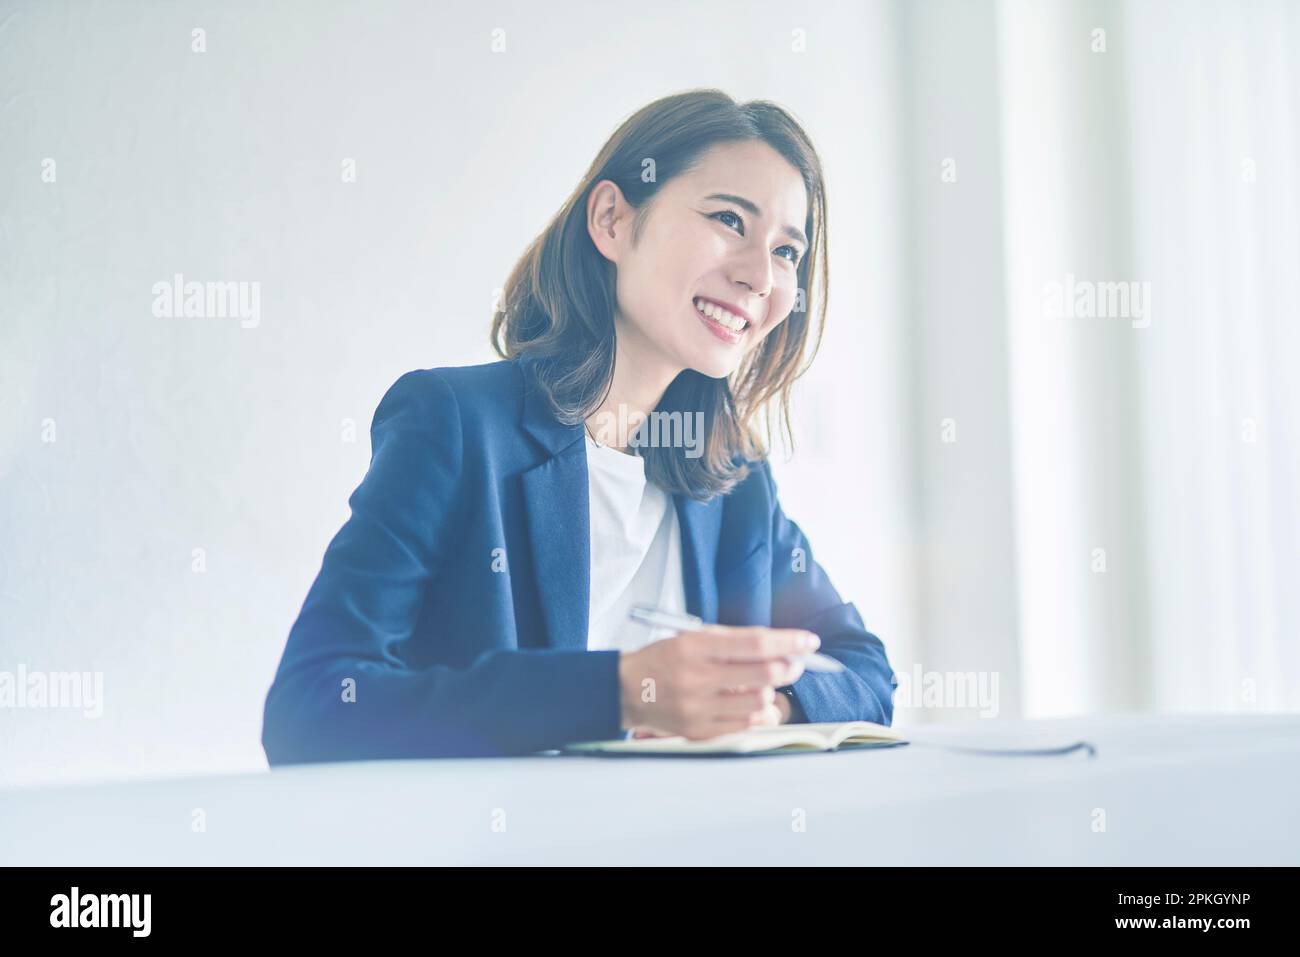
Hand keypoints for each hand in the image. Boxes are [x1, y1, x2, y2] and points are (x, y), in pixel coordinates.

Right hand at [618, 625, 815, 739]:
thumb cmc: (664, 659)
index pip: (754, 643)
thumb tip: (779, 645)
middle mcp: (696, 678)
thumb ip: (734, 640)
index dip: (788, 641)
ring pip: (758, 702)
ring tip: (765, 684)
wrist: (626, 691)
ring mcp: (697, 708)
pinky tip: (753, 703)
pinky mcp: (698, 732)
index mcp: (694, 647)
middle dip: (789, 667)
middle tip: (794, 663)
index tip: (809, 641)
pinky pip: (745, 725)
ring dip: (771, 691)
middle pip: (763, 675)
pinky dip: (757, 713)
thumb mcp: (692, 637)